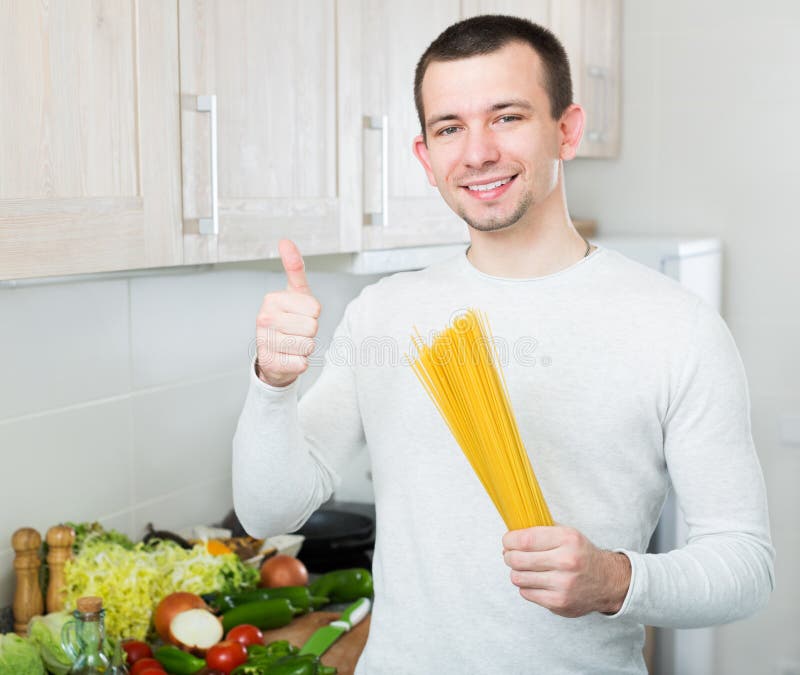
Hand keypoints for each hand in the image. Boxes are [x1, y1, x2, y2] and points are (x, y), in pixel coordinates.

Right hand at [254, 239, 321, 386]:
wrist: (273, 353)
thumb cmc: (288, 319)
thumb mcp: (294, 292)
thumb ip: (294, 267)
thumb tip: (285, 241)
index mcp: (272, 300)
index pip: (315, 309)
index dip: (313, 314)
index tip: (300, 314)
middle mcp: (264, 319)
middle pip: (312, 328)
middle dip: (309, 331)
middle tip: (296, 330)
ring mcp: (265, 342)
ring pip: (308, 346)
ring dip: (305, 347)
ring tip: (292, 343)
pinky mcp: (272, 363)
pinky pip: (303, 363)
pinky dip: (300, 362)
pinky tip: (288, 356)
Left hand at [502, 526, 630, 617]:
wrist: (608, 581)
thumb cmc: (581, 554)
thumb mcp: (567, 534)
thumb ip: (541, 530)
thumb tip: (511, 534)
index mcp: (567, 539)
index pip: (525, 539)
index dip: (509, 540)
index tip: (507, 540)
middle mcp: (566, 562)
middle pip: (518, 559)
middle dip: (508, 555)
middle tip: (510, 554)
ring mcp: (563, 585)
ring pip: (518, 577)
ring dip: (516, 572)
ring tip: (523, 568)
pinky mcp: (559, 603)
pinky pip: (526, 593)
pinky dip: (526, 586)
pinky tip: (535, 580)